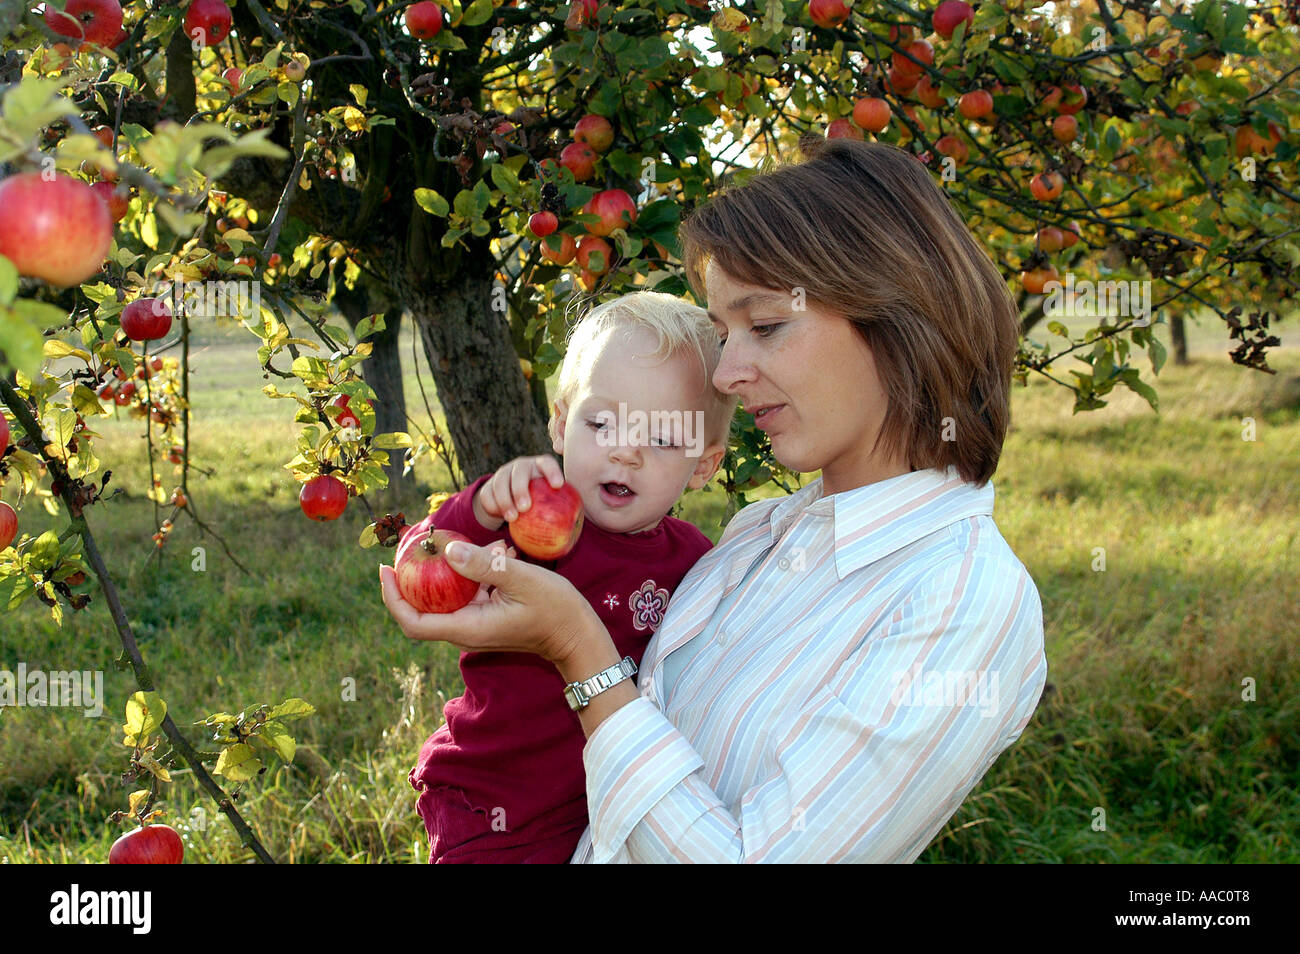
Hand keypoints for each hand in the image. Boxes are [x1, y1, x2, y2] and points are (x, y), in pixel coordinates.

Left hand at [379, 530, 599, 664]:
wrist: (578, 636)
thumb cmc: (555, 611)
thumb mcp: (521, 580)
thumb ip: (484, 565)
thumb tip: (448, 549)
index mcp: (467, 628)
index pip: (413, 621)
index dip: (393, 598)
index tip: (385, 570)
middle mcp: (467, 629)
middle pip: (424, 607)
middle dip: (416, 577)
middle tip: (415, 545)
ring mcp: (478, 623)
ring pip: (451, 595)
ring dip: (459, 568)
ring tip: (490, 547)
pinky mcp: (489, 615)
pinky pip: (472, 591)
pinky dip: (479, 571)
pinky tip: (501, 554)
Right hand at [476, 454, 565, 525]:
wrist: (512, 500)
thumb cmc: (543, 504)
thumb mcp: (553, 503)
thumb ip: (564, 511)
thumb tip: (579, 530)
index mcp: (540, 466)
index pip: (547, 463)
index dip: (552, 471)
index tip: (557, 485)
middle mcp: (522, 466)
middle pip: (520, 471)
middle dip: (522, 487)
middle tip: (526, 507)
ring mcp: (504, 474)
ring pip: (500, 482)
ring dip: (505, 500)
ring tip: (512, 518)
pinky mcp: (489, 485)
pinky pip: (488, 494)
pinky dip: (492, 505)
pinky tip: (498, 516)